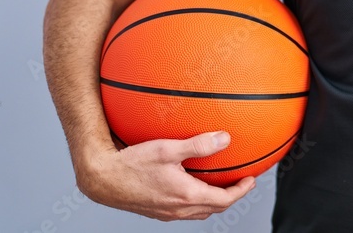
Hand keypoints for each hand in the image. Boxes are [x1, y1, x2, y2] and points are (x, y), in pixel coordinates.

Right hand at [78, 131, 255, 220]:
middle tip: (240, 182)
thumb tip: (225, 138)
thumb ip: (198, 145)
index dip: (241, 191)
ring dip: (213, 200)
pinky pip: (184, 210)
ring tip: (220, 184)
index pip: (224, 200)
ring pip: (199, 211)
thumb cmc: (131, 164)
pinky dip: (196, 200)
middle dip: (231, 196)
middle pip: (214, 208)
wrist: (101, 179)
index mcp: (186, 196)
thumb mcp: (168, 149)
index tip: (251, 180)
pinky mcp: (156, 210)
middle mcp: (178, 209)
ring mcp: (166, 212)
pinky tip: (191, 184)